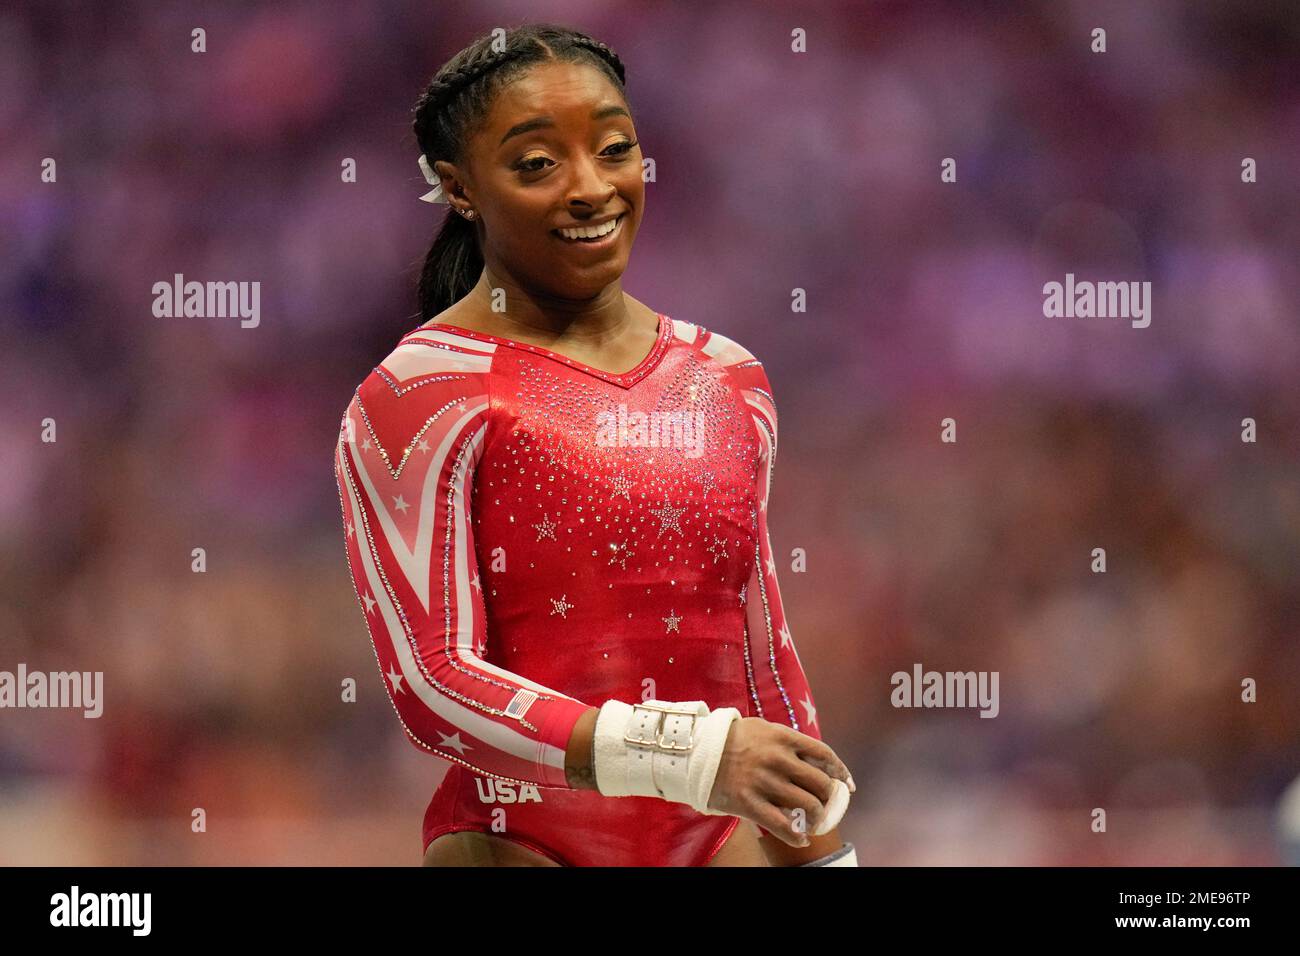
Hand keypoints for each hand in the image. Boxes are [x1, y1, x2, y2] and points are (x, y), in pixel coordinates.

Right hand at [705, 717, 853, 846]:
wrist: (696, 751)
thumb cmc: (733, 739)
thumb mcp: (763, 729)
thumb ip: (789, 741)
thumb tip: (818, 761)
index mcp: (783, 737)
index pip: (824, 755)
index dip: (840, 772)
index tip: (847, 785)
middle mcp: (777, 759)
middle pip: (820, 783)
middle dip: (829, 798)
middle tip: (827, 805)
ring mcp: (764, 782)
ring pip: (807, 806)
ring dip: (817, 817)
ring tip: (815, 822)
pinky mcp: (750, 803)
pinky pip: (783, 825)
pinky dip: (797, 835)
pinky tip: (802, 838)